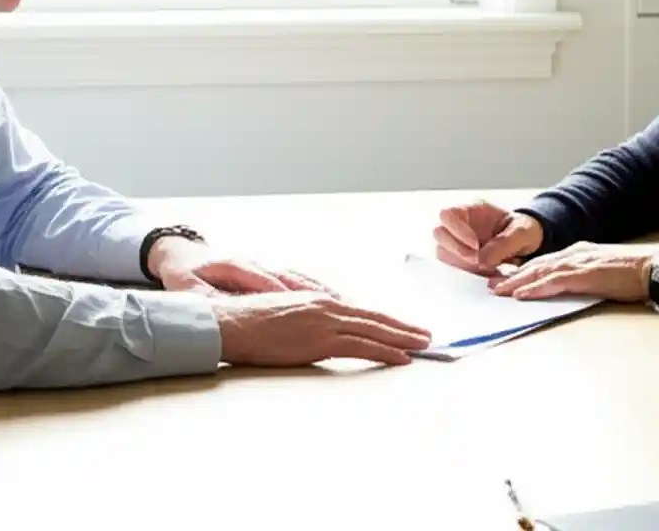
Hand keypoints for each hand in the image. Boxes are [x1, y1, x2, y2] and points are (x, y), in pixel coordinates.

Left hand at [149, 237, 333, 297]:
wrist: (186, 255)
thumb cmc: (186, 276)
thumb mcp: (185, 289)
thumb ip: (200, 299)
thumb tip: (208, 312)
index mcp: (232, 266)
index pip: (259, 278)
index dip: (277, 290)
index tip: (296, 302)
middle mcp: (257, 264)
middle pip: (291, 279)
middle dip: (314, 294)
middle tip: (340, 308)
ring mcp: (269, 268)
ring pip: (303, 281)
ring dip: (327, 294)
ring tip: (351, 308)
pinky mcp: (275, 275)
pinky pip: (304, 284)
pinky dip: (324, 294)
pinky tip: (344, 304)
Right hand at [214, 292, 432, 365]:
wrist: (232, 323)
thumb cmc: (251, 322)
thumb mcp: (287, 314)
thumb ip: (310, 319)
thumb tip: (325, 330)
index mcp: (320, 299)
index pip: (361, 311)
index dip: (385, 319)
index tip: (403, 326)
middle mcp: (328, 306)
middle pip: (375, 318)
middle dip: (403, 327)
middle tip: (426, 335)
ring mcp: (326, 322)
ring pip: (375, 331)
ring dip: (403, 339)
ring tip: (423, 345)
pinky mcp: (321, 341)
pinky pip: (362, 347)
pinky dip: (386, 352)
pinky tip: (402, 358)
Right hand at [433, 200, 543, 275]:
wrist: (525, 242)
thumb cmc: (523, 229)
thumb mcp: (521, 232)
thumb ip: (503, 243)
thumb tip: (481, 260)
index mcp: (472, 208)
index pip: (448, 213)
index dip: (456, 229)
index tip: (476, 245)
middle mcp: (460, 223)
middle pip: (439, 233)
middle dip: (458, 251)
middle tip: (479, 261)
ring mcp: (457, 240)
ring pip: (442, 252)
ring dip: (461, 263)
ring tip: (486, 268)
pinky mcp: (459, 256)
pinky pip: (451, 265)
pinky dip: (465, 272)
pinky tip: (484, 273)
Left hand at [489, 242, 658, 302]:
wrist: (656, 269)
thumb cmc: (634, 274)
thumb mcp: (602, 272)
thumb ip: (584, 276)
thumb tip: (569, 287)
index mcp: (579, 253)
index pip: (544, 261)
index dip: (523, 271)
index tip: (505, 279)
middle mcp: (575, 254)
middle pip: (536, 265)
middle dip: (512, 276)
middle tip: (491, 286)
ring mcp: (579, 263)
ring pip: (539, 272)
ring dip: (516, 283)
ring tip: (498, 292)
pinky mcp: (585, 275)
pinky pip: (554, 282)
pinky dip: (535, 288)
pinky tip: (521, 295)